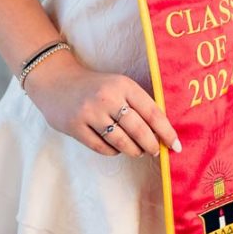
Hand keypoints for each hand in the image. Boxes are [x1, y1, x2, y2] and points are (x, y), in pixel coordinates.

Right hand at [22, 51, 182, 158]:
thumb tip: (162, 132)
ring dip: (134, 150)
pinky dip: (114, 152)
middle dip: (152, 145)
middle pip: (139, 130)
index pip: (152, 112)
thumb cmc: (95, 86)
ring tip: (138, 150)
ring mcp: (90, 113)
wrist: (56, 82)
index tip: (176, 145)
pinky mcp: (76, 127)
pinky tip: (116, 148)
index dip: (166, 131)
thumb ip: (138, 104)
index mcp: (123, 84)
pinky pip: (103, 148)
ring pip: (122, 143)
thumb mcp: (118, 85)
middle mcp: (107, 98)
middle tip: (156, 150)